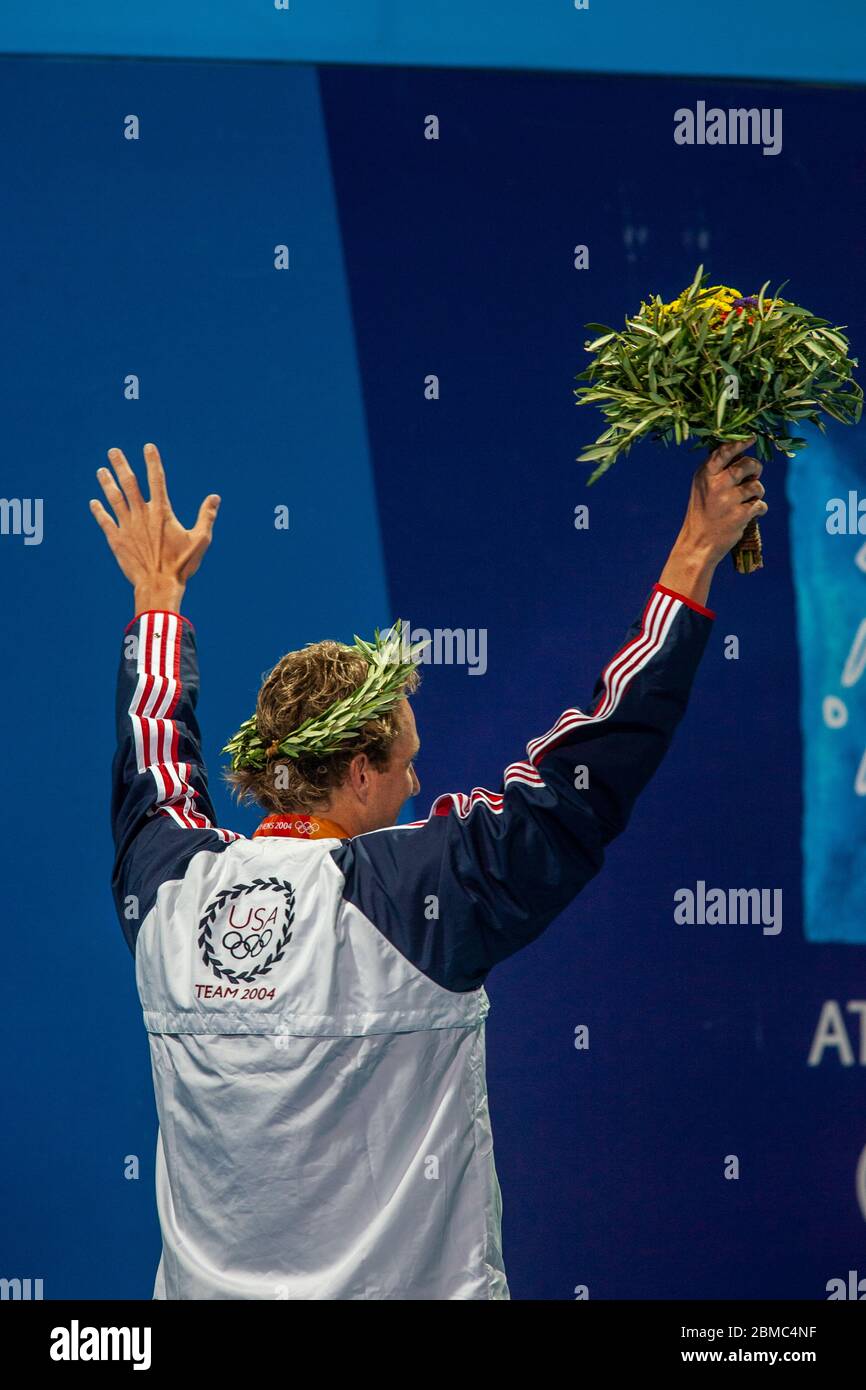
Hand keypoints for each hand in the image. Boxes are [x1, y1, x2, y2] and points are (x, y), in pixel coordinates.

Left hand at [90, 443, 219, 611]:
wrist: (159, 585)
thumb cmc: (182, 564)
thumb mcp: (200, 540)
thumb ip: (207, 516)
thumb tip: (215, 498)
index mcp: (162, 512)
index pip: (157, 479)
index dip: (153, 461)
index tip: (148, 447)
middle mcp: (142, 514)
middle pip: (129, 483)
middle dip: (121, 465)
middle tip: (113, 451)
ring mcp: (127, 526)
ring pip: (114, 499)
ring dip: (107, 483)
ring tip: (101, 471)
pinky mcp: (116, 540)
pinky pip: (105, 521)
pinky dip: (99, 511)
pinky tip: (94, 502)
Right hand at [658, 437, 767, 606]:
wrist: (698, 544)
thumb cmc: (702, 513)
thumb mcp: (702, 488)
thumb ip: (717, 471)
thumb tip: (744, 454)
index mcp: (704, 475)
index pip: (724, 452)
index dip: (740, 443)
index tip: (751, 438)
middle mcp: (715, 485)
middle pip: (747, 465)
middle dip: (756, 468)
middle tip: (754, 475)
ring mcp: (728, 500)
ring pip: (757, 486)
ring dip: (757, 493)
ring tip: (748, 500)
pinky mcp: (739, 515)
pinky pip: (760, 505)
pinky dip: (759, 509)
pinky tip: (751, 514)